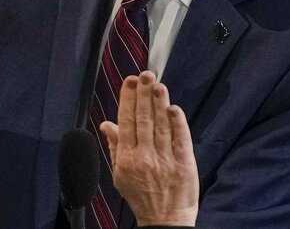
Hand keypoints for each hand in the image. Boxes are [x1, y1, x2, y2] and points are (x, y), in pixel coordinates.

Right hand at [100, 71, 198, 226]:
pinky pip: (180, 140)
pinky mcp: (183, 164)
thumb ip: (114, 147)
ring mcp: (164, 160)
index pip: (126, 122)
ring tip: (157, 85)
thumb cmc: (141, 196)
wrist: (165, 221)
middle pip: (143, 120)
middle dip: (143, 95)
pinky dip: (177, 123)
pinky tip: (173, 108)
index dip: (127, 100)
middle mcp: (144, 157)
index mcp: (126, 158)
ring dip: (159, 103)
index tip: (130, 82)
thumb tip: (106, 124)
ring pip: (161, 126)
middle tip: (144, 75)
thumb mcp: (119, 174)